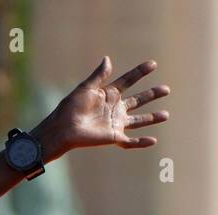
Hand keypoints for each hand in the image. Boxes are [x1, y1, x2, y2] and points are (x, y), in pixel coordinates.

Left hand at [34, 56, 169, 159]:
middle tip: (166, 89)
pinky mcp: (113, 137)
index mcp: (109, 94)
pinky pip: (130, 141)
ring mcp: (115, 123)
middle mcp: (115, 109)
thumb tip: (107, 58)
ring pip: (138, 120)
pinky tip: (153, 140)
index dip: (140, 72)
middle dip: (152, 95)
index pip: (128, 81)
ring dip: (152, 118)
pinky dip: (141, 142)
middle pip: (138, 100)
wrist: (62, 129)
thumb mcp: (86, 88)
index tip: (153, 64)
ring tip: (166, 114)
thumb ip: (99, 75)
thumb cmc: (70, 108)